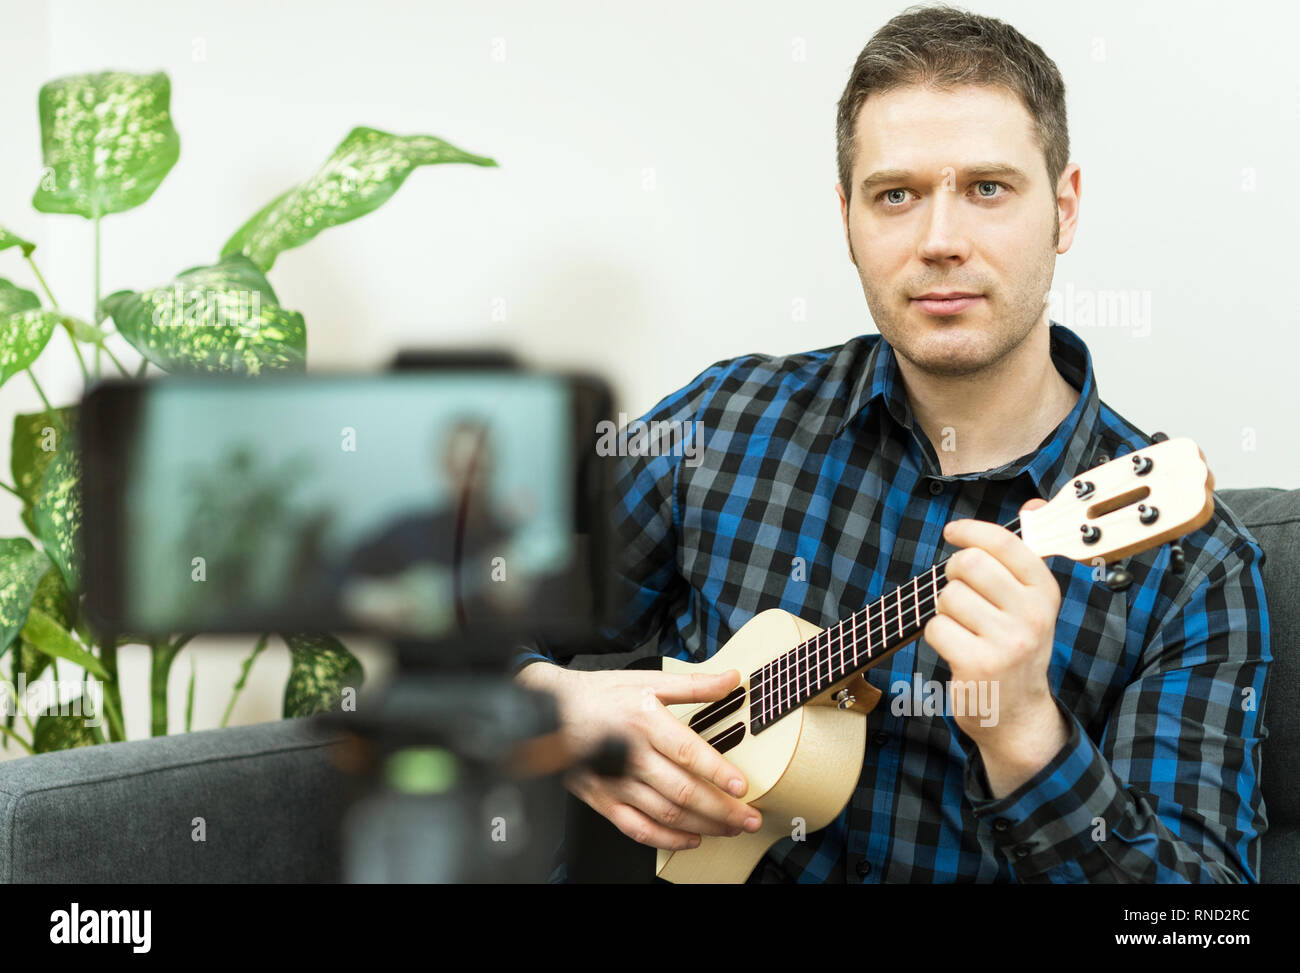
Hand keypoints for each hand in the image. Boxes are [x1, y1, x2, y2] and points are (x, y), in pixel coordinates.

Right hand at [517, 662, 763, 849]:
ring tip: (730, 828)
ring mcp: (615, 782)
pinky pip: (638, 829)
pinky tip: (691, 838)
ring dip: (703, 825)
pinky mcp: (603, 800)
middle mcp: (630, 754)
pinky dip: (667, 839)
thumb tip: (732, 680)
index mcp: (644, 720)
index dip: (716, 771)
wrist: (551, 709)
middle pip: (682, 790)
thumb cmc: (601, 694)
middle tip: (748, 817)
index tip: (742, 786)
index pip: (686, 751)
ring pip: (665, 813)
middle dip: (721, 809)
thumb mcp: (648, 680)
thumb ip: (694, 685)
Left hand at [922, 499, 1068, 791]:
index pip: (1006, 543)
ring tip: (963, 628)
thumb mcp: (1031, 603)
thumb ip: (1025, 557)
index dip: (971, 530)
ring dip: (945, 610)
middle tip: (959, 592)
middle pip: (970, 563)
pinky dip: (938, 636)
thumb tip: (1035, 505)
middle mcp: (1033, 616)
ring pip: (949, 596)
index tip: (952, 532)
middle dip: (952, 573)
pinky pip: (937, 628)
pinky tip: (957, 650)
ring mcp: (1008, 643)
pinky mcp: (980, 666)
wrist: (1018, 716)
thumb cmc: (1015, 648)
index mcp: (1045, 593)